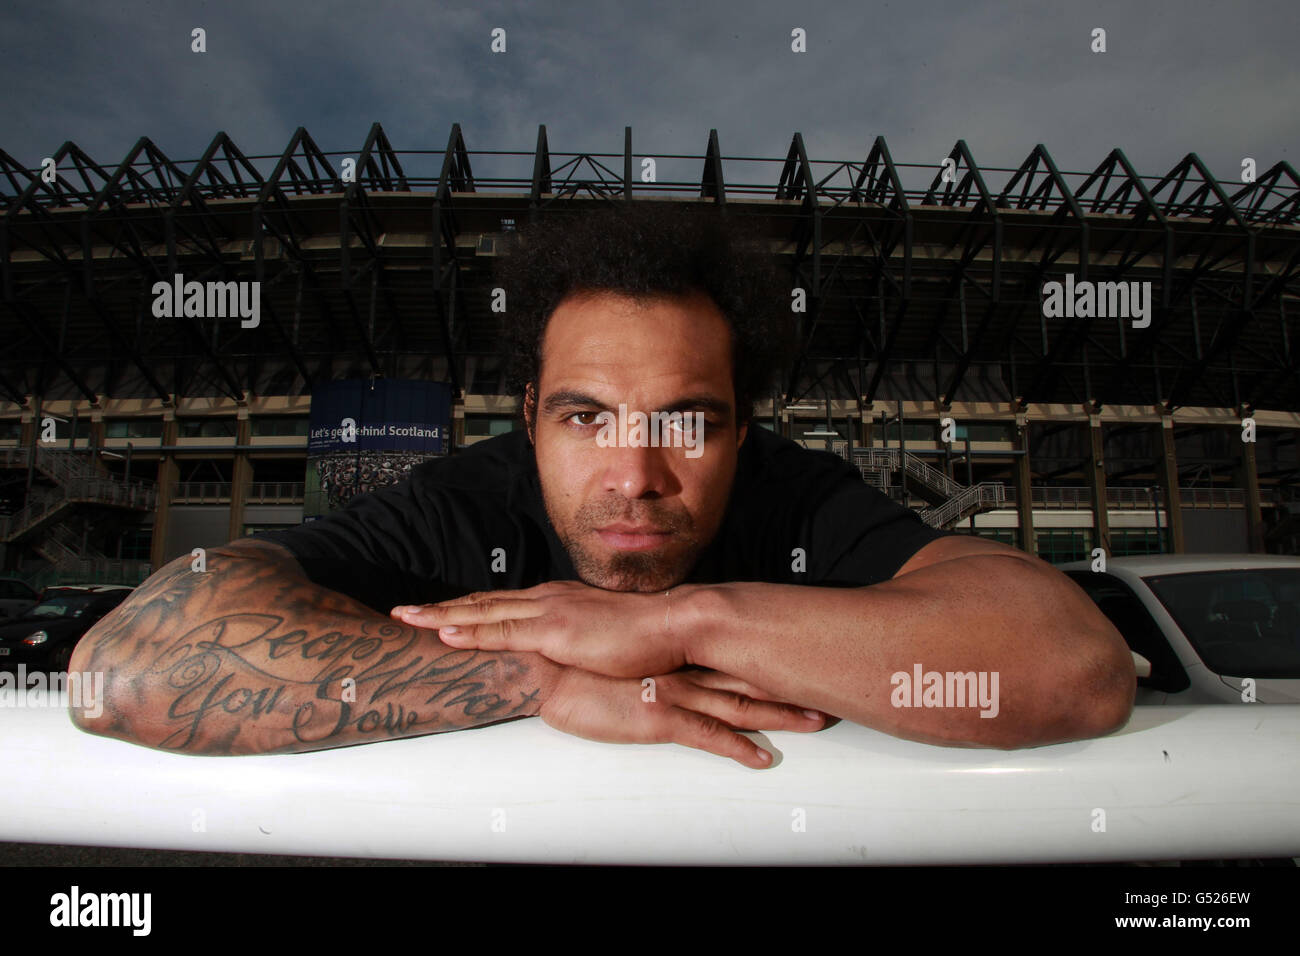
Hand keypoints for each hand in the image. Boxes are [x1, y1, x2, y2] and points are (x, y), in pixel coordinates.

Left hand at [392, 580, 687, 677]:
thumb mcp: (605, 636)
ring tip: (405, 618)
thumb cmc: (650, 635)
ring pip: (481, 613)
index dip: (466, 608)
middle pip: (481, 602)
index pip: (501, 603)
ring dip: (440, 616)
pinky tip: (442, 633)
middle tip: (402, 612)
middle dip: (440, 607)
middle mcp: (547, 599)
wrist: (677, 624)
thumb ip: (582, 642)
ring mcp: (549, 612)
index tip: (437, 612)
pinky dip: (468, 633)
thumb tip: (572, 654)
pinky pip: (502, 634)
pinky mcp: (556, 633)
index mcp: (558, 600)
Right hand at [539, 665, 826, 768]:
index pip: (730, 653)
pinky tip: (762, 761)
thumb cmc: (569, 659)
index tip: (797, 658)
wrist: (543, 664)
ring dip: (781, 715)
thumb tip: (651, 659)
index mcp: (673, 653)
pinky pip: (707, 737)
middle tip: (830, 687)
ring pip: (740, 705)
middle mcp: (682, 668)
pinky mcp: (658, 718)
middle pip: (748, 677)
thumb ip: (639, 658)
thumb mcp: (615, 654)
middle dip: (790, 684)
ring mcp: (674, 693)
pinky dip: (737, 750)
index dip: (767, 658)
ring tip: (818, 721)